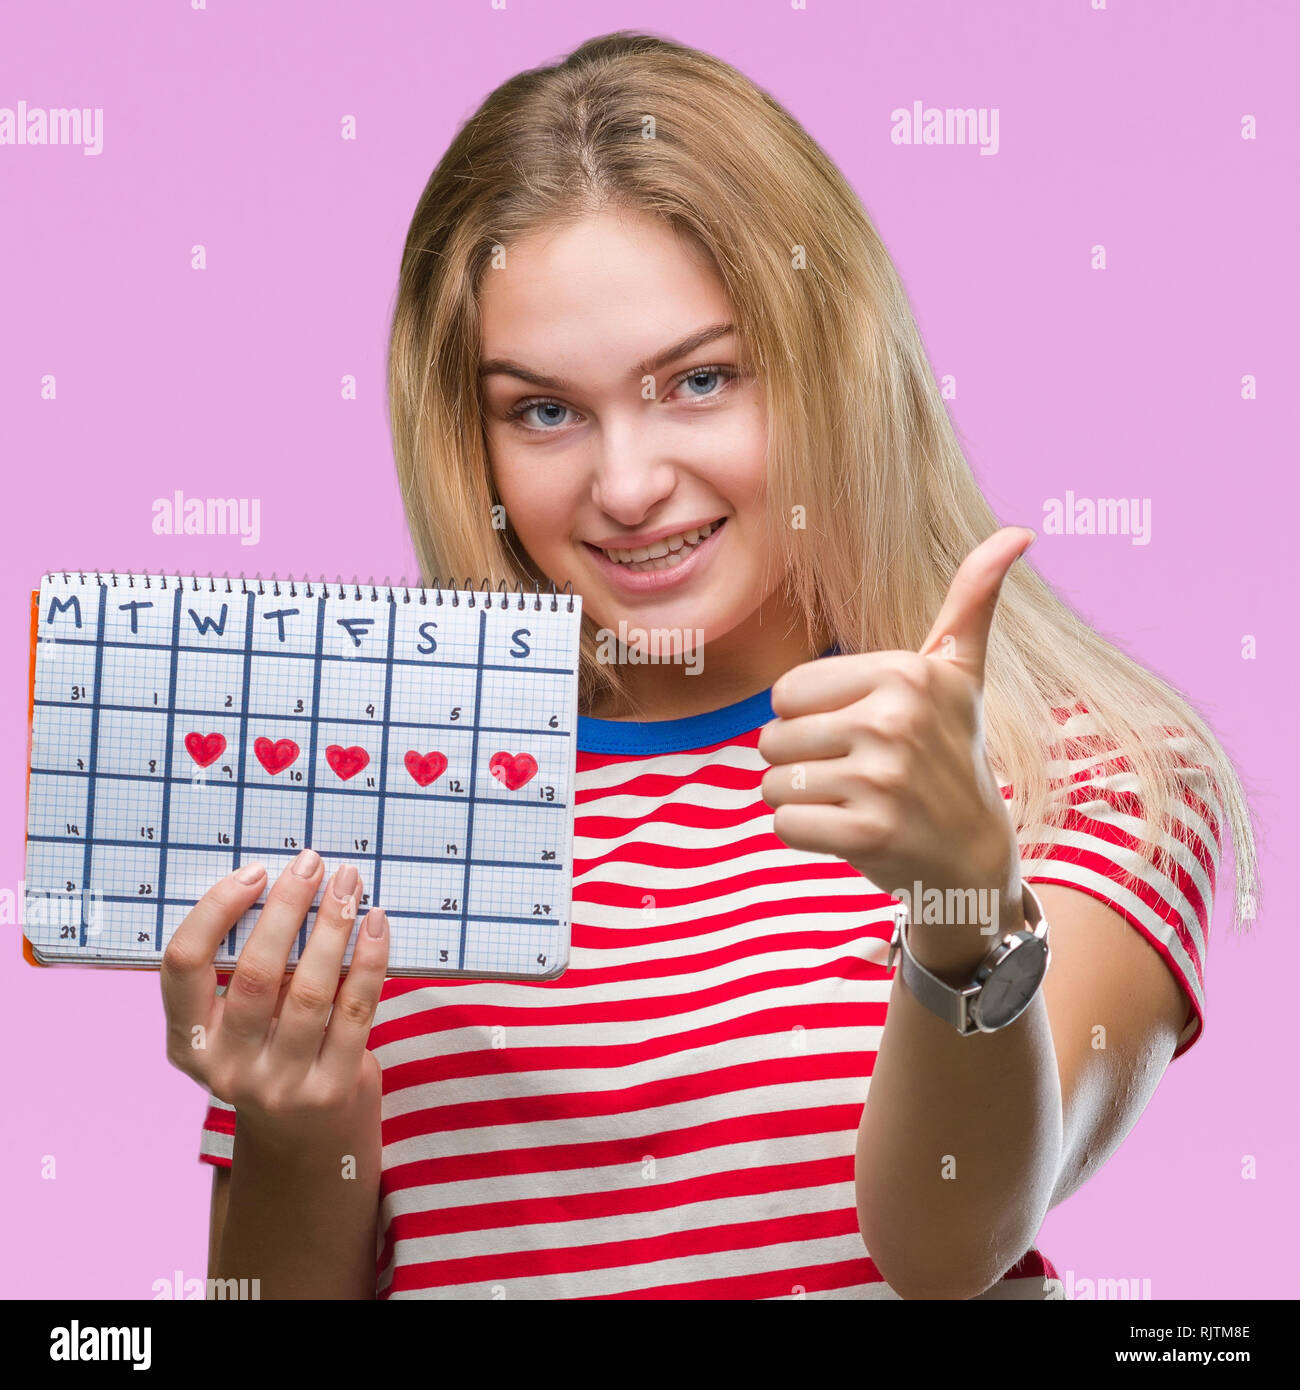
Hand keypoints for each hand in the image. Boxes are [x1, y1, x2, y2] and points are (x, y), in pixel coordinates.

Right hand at [161, 850, 388, 1150]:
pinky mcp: (331, 1088)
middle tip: (311, 863)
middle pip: (255, 973)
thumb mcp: (239, 1021)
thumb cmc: (272, 1050)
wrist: (306, 1137)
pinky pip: (356, 1010)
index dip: (215, 911)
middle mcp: (226, 1068)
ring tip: (348, 883)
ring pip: (311, 990)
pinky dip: (370, 959)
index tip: (254, 872)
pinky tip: (376, 923)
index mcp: (188, 1041)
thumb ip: (248, 969)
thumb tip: (285, 881)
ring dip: (333, 926)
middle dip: (286, 907)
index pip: (183, 965)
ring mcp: (280, 1084)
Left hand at [757, 527, 1034, 930]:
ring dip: (802, 799)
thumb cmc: (950, 752)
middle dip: (802, 761)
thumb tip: (1018, 532)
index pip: (785, 693)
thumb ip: (971, 601)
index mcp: (905, 673)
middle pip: (773, 738)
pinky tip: (851, 832)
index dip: (809, 718)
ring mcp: (884, 779)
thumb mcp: (959, 674)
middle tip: (859, 774)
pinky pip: (785, 825)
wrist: (973, 854)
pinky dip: (806, 835)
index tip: (862, 732)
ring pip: (774, 782)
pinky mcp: (869, 833)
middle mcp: (895, 720)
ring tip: (854, 801)